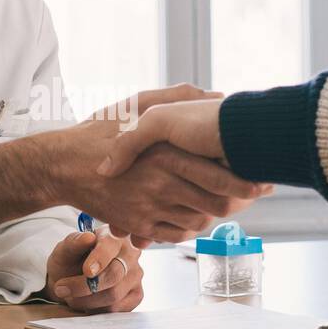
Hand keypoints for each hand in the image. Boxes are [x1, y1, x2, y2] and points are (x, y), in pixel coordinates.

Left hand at [43, 229, 143, 312]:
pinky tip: (87, 303)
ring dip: (86, 300)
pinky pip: (118, 308)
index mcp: (113, 235)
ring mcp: (136, 274)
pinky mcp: (136, 294)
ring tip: (71, 297)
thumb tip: (87, 237)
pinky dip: (97, 310)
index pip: (111, 246)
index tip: (86, 271)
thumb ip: (73, 243)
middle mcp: (130, 253)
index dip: (99, 259)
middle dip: (84, 286)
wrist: (72, 280)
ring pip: (114, 294)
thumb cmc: (70, 261)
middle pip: (114, 274)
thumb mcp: (64, 250)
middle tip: (61, 290)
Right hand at [48, 87, 268, 244]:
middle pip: (217, 204)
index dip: (247, 183)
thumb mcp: (137, 104)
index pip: (220, 175)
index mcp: (167, 153)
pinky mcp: (139, 225)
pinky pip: (177, 234)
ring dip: (215, 214)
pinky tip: (194, 214)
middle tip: (253, 195)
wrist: (63, 165)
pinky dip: (190, 227)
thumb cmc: (101, 130)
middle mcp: (161, 184)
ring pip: (199, 221)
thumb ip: (177, 97)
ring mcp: (150, 208)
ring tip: (224, 202)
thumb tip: (217, 94)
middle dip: (240, 202)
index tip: (264, 182)